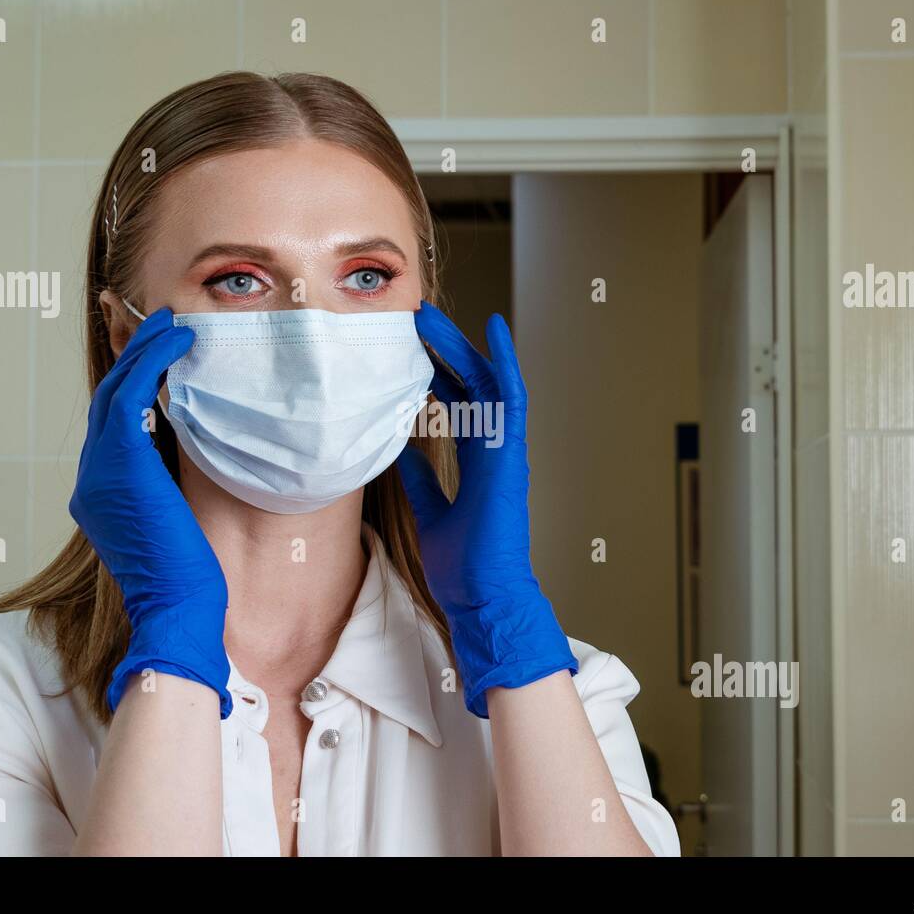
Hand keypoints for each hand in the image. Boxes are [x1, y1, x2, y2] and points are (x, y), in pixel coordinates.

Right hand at [69, 307, 231, 717]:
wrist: (178, 612)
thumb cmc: (191, 578)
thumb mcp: (178, 520)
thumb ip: (173, 484)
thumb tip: (202, 449)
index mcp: (104, 491)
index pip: (115, 420)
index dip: (133, 378)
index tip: (153, 346)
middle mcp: (93, 477)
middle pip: (109, 396)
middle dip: (131, 351)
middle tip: (154, 315)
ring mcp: (100, 472)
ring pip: (116, 390)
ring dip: (145, 349)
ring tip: (172, 320)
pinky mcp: (121, 467)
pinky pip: (130, 398)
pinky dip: (152, 364)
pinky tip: (178, 343)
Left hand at [397, 301, 576, 717]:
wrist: (483, 599)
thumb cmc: (464, 568)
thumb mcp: (430, 513)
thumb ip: (421, 480)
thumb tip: (401, 450)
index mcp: (477, 464)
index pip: (457, 405)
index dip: (435, 372)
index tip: (413, 347)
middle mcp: (494, 450)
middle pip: (469, 385)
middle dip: (443, 348)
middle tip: (416, 316)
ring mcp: (506, 451)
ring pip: (486, 382)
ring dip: (461, 346)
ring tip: (433, 315)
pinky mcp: (511, 455)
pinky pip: (512, 399)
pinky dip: (506, 362)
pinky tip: (495, 329)